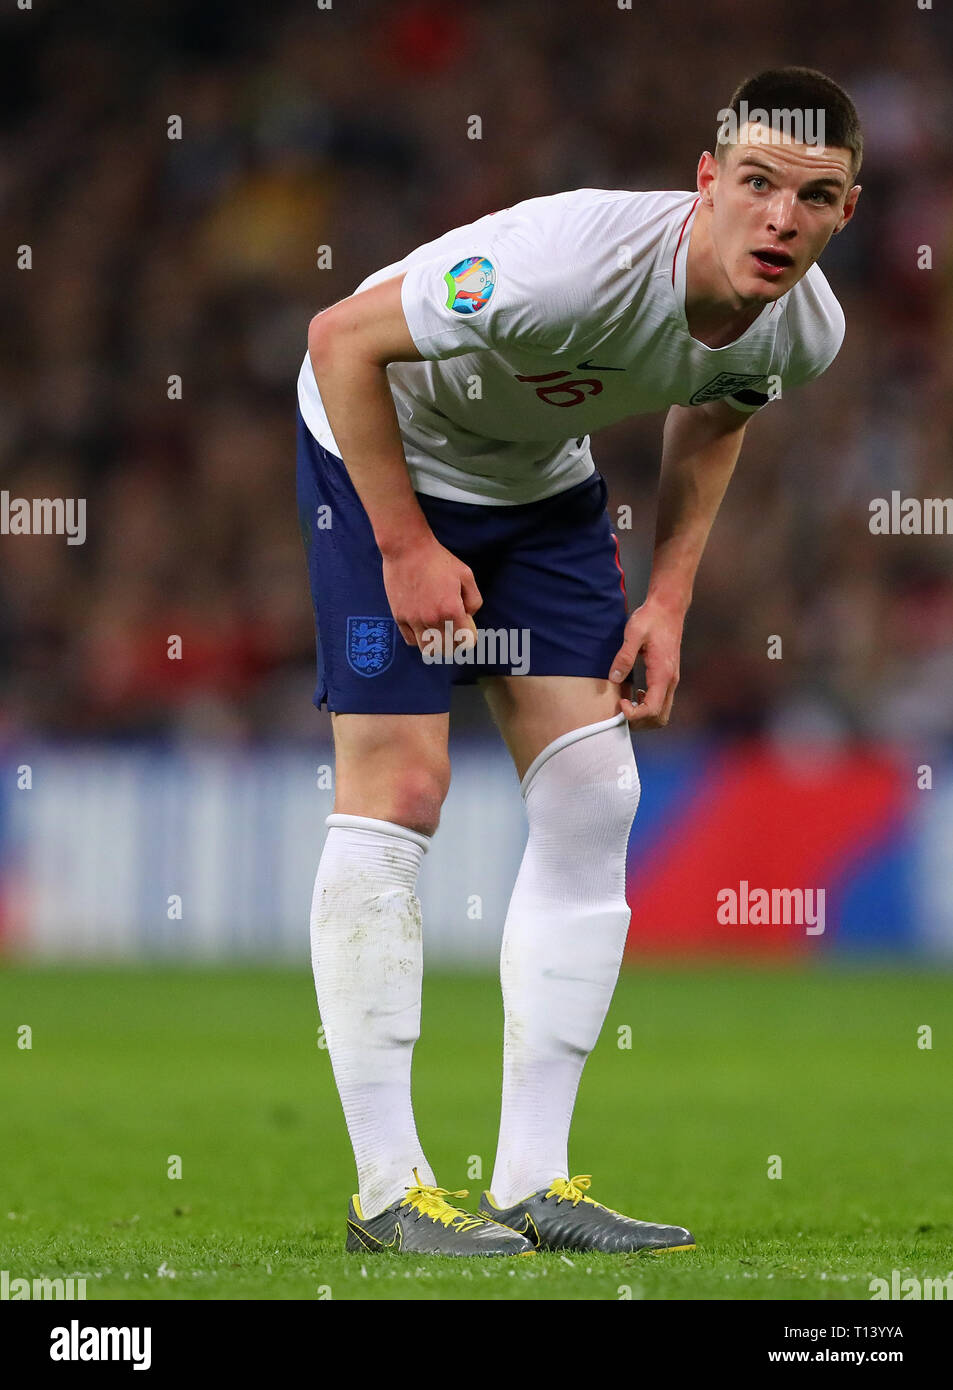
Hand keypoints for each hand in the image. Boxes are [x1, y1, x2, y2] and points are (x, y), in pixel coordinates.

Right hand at [381, 536, 482, 649]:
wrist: (407, 549)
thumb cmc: (438, 560)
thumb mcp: (466, 575)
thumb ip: (474, 599)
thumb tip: (469, 616)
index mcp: (451, 610)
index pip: (466, 641)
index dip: (470, 637)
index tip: (468, 630)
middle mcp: (432, 619)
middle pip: (448, 649)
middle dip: (455, 644)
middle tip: (455, 632)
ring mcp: (414, 620)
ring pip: (428, 649)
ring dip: (437, 644)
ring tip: (439, 632)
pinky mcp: (400, 617)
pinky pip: (411, 640)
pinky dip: (420, 639)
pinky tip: (424, 628)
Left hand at [608, 598, 683, 728]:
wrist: (668, 607)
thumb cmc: (652, 618)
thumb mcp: (634, 634)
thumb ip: (624, 657)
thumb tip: (614, 678)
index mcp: (663, 674)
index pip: (652, 709)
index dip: (634, 714)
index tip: (620, 702)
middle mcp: (671, 680)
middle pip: (660, 717)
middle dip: (640, 721)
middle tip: (621, 710)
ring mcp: (672, 680)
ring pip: (663, 712)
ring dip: (645, 715)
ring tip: (627, 703)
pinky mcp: (669, 676)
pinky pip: (662, 701)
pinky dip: (649, 706)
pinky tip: (635, 694)